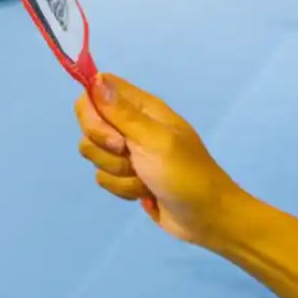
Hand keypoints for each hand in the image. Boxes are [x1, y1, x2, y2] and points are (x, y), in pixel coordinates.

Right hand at [75, 74, 247, 246]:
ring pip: (95, 154)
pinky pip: (103, 177)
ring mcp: (128, 152)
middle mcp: (131, 125)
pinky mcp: (126, 176)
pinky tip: (145, 192)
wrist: (207, 218)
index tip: (108, 130)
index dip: (92, 109)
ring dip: (118, 172)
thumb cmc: (186, 174)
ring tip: (145, 177)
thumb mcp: (155, 140)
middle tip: (129, 154)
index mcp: (141, 108)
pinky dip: (122, 188)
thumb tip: (95, 79)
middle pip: (90, 125)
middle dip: (105, 147)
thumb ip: (121, 113)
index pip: (97, 91)